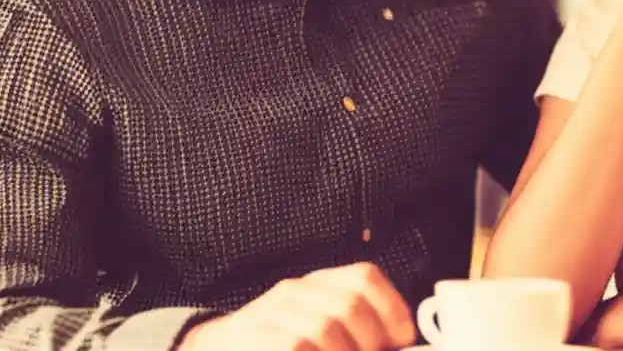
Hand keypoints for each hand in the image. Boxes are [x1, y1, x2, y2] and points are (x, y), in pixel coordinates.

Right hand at [179, 263, 416, 350]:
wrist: (219, 349)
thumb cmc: (283, 344)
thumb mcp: (319, 329)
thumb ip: (356, 332)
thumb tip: (403, 344)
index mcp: (318, 284)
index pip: (364, 277)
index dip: (392, 308)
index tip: (403, 338)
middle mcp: (295, 291)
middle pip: (349, 306)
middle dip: (370, 342)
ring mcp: (271, 313)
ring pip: (324, 329)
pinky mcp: (256, 336)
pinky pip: (296, 346)